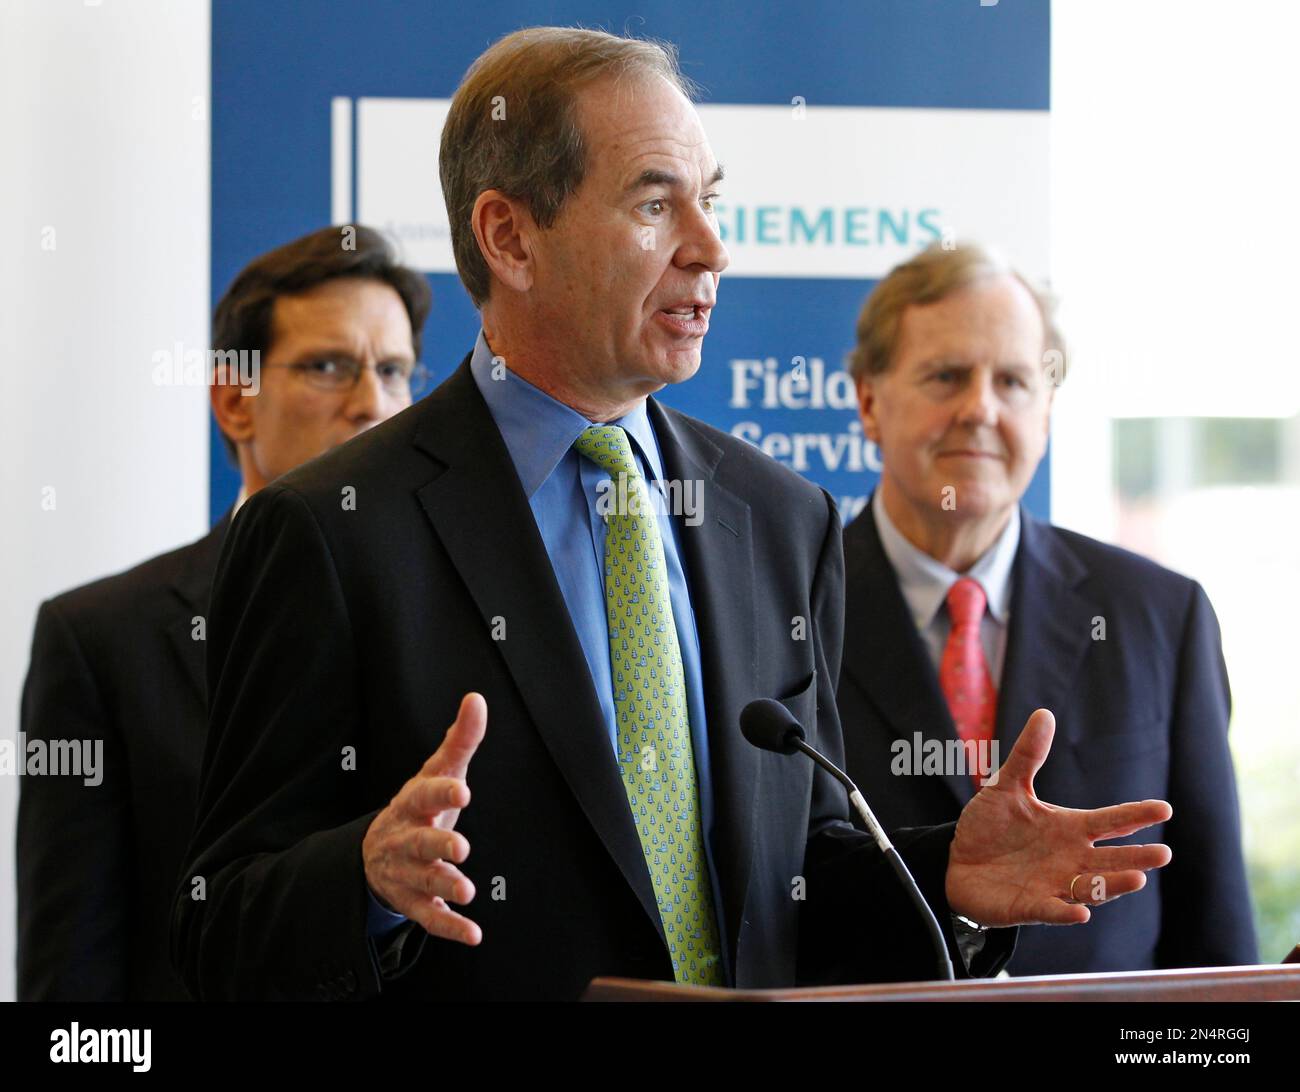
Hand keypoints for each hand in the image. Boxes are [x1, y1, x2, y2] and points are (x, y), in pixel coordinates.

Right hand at [362, 692, 486, 944]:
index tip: (463, 791)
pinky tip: (474, 933)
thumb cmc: (420, 806)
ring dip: (444, 886)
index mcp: (413, 804)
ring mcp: (406, 872)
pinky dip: (450, 927)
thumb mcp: (437, 772)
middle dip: (438, 846)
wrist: (376, 852)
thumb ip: (460, 740)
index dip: (442, 793)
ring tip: (467, 890)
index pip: (425, 795)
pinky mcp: (413, 901)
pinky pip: (430, 917)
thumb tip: (477, 698)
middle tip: (462, 849)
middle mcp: (406, 839)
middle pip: (420, 843)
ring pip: (422, 881)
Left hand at [945, 708, 1172, 927]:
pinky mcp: (1029, 906)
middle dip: (1136, 858)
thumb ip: (1027, 755)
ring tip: (1137, 879)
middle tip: (1164, 854)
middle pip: (1110, 859)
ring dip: (1113, 886)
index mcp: (1069, 829)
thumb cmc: (989, 827)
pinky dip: (1065, 913)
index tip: (1164, 809)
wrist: (955, 863)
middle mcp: (1069, 859)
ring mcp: (1053, 885)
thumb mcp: (1006, 787)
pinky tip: (1081, 914)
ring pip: (1091, 889)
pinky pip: (1051, 911)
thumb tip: (1044, 714)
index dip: (1136, 816)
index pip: (1109, 822)